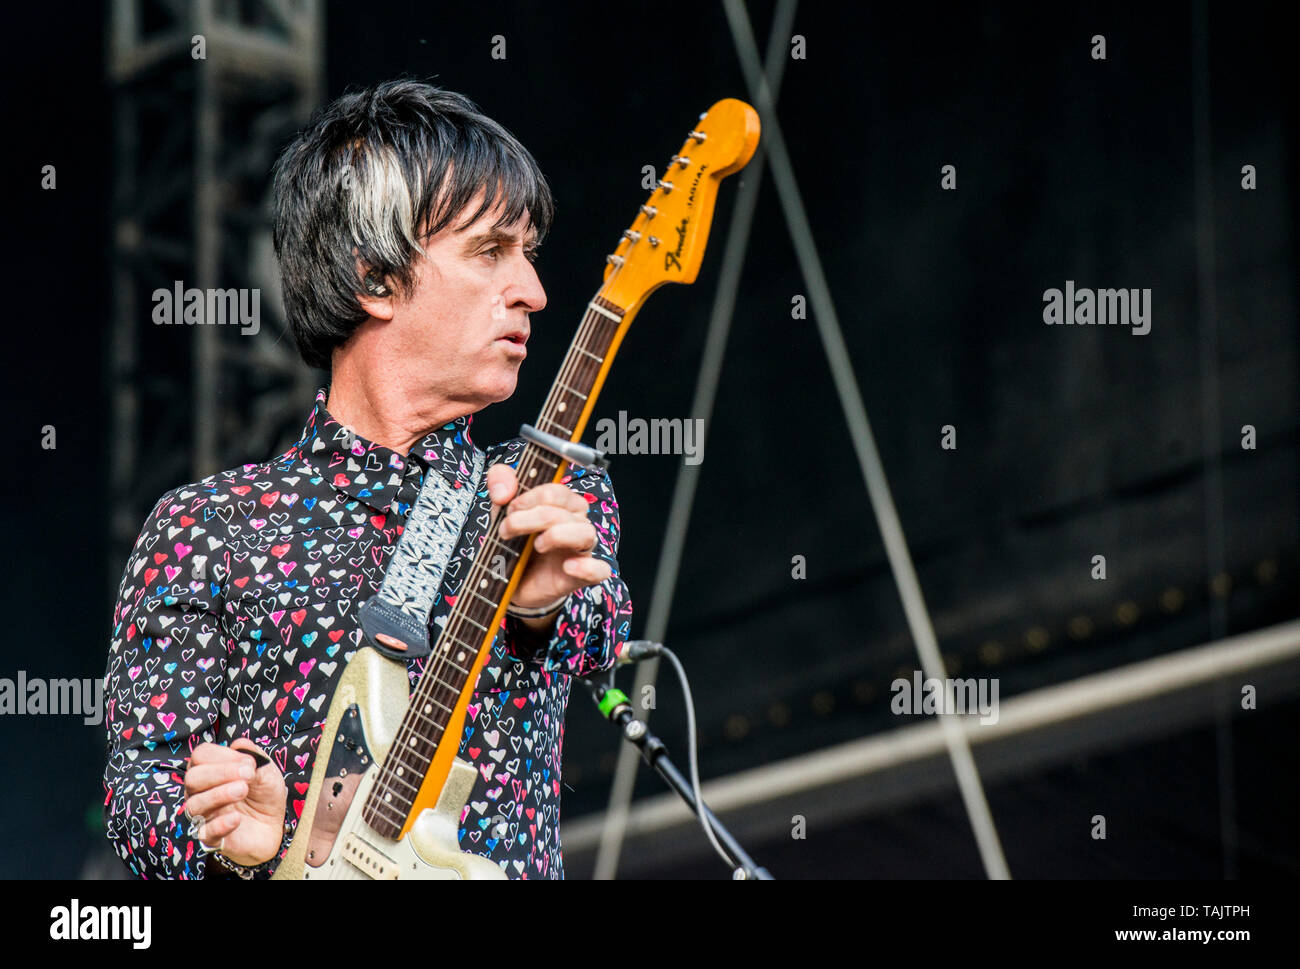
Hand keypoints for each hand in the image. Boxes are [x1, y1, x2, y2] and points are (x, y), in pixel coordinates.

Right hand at [183, 739, 286, 866]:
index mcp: (210, 770)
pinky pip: (205, 833)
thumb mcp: (266, 770)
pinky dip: (220, 824)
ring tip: (243, 790)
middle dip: (219, 773)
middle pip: (192, 778)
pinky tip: (237, 818)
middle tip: (247, 775)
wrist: (274, 825)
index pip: (201, 756)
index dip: (222, 755)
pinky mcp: (212, 838)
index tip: (248, 762)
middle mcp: (201, 792)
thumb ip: (253, 755)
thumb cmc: (264, 793)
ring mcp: (204, 815)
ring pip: (194, 805)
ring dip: (218, 795)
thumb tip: (239, 745)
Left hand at [488, 464, 612, 618]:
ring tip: (537, 545)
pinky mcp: (580, 576)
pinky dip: (588, 567)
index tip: (509, 509)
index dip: (530, 497)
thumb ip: (500, 483)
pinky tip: (568, 566)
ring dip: (557, 535)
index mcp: (564, 504)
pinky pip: (599, 570)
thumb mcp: (501, 508)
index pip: (556, 492)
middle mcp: (576, 523)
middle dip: (529, 518)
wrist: (513, 580)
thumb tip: (503, 492)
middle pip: (563, 511)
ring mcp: (581, 549)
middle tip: (506, 530)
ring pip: (585, 533)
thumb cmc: (516, 540)